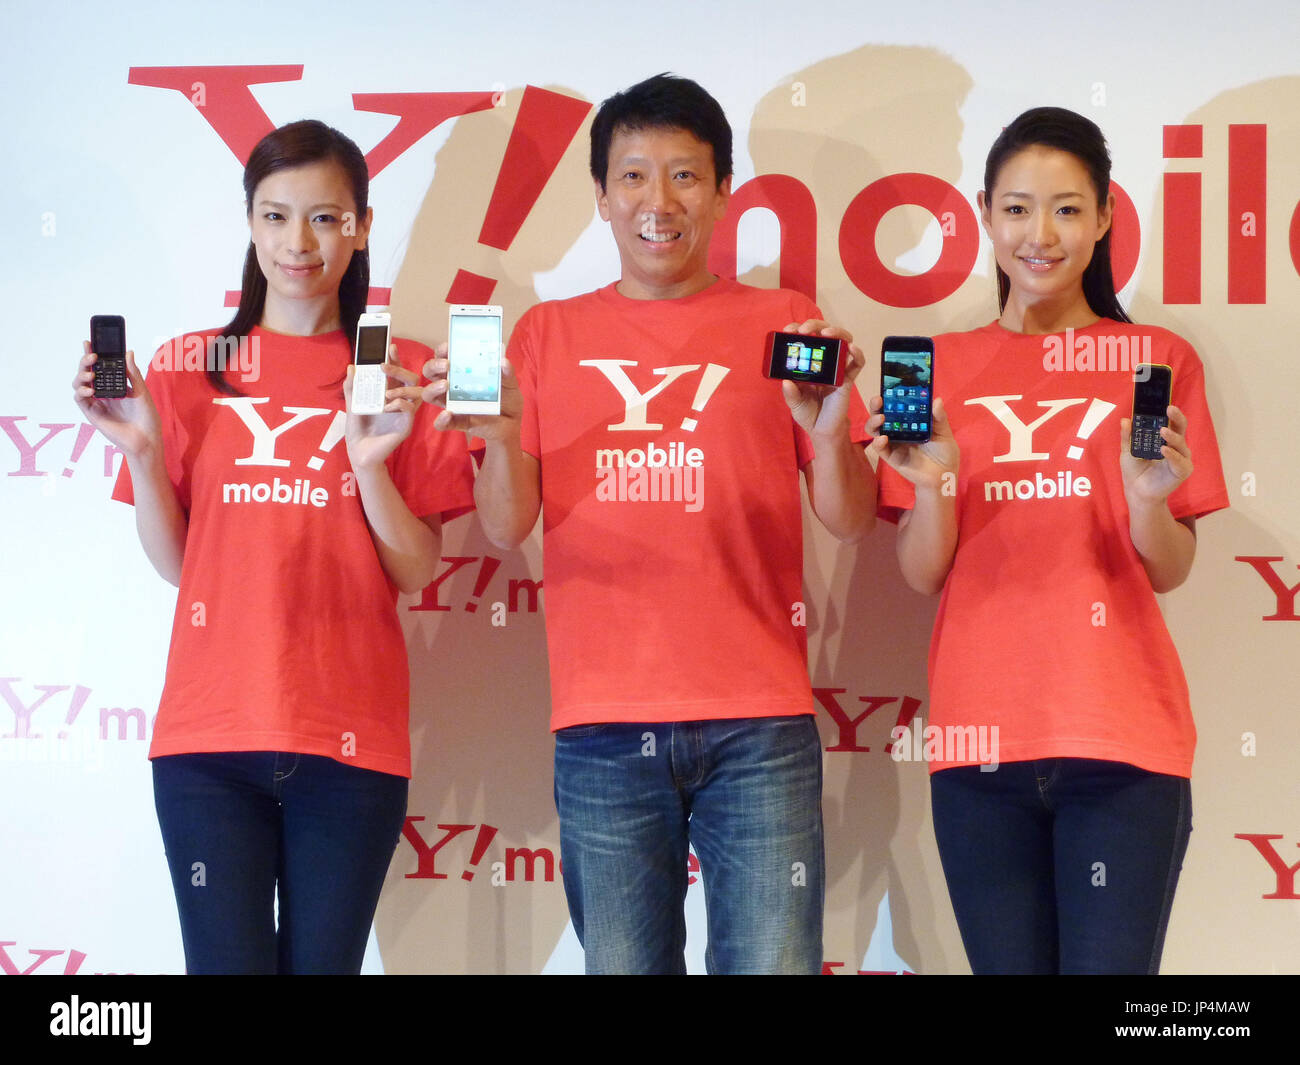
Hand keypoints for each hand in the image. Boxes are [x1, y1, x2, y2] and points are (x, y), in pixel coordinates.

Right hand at [72, 343, 161, 457]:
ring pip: (79, 384)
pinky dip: (81, 391)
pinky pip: (80, 399)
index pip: (101, 366)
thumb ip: (132, 373)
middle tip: (92, 356)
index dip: (93, 354)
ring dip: (81, 376)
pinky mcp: (92, 413)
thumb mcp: (142, 391)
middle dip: (85, 361)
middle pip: (87, 372)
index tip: (89, 341)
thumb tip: (128, 352)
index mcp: (115, 385)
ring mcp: (96, 402)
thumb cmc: (147, 417)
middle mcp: (104, 392)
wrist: (146, 439)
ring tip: (91, 375)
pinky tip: (90, 390)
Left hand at [345, 345, 420, 469]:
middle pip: (411, 378)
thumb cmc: (358, 428)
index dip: (396, 358)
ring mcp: (404, 413)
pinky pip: (411, 410)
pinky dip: (400, 404)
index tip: (390, 347)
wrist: (358, 451)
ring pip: (417, 393)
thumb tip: (351, 367)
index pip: (397, 371)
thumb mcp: (351, 404)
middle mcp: (399, 400)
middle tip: (383, 367)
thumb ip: (352, 387)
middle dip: (399, 369)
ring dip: (401, 388)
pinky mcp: (406, 426)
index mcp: (388, 392)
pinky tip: (387, 407)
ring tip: (385, 393)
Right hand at [420, 345, 522, 442]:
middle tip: (446, 365)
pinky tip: (448, 414)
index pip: (445, 357)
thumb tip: (503, 361)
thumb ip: (508, 374)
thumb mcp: (510, 385)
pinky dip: (441, 419)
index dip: (442, 350)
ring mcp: (452, 403)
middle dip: (434, 366)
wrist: (511, 425)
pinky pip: (442, 422)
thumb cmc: (507, 400)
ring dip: (433, 388)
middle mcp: (452, 386)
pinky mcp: (457, 421)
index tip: (448, 346)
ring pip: (429, 394)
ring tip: (445, 385)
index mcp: (462, 371)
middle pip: (431, 372)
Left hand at [779, 319, 863, 436]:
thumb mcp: (794, 403)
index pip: (805, 339)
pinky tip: (851, 348)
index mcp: (808, 363)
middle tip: (805, 330)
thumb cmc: (808, 413)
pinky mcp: (848, 379)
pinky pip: (857, 363)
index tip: (789, 329)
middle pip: (825, 334)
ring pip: (843, 341)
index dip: (797, 330)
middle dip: (816, 325)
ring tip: (826, 333)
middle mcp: (823, 362)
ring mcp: (837, 368)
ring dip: (837, 332)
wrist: (822, 430)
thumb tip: (787, 382)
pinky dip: (857, 353)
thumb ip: (790, 393)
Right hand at [867, 393, 958, 491]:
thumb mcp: (944, 433)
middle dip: (876, 407)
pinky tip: (883, 438)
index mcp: (910, 422)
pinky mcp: (891, 457)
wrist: (944, 477)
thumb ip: (939, 418)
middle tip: (877, 400)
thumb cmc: (944, 454)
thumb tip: (937, 400)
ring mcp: (893, 444)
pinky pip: (880, 449)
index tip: (888, 388)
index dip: (889, 397)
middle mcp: (898, 430)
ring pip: (876, 430)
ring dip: (873, 422)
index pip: (896, 406)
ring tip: (880, 418)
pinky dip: (878, 442)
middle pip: (881, 416)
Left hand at [1121, 404, 1191, 506]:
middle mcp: (1176, 446)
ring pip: (1181, 443)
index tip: (1164, 400)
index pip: (1170, 421)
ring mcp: (1181, 458)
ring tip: (1162, 430)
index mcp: (1164, 438)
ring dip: (1172, 436)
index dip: (1169, 411)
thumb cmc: (1134, 470)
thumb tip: (1125, 419)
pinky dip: (1172, 454)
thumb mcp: (1127, 451)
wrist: (1136, 491)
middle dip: (1177, 417)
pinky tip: (1164, 449)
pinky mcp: (1182, 470)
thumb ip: (1127, 436)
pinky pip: (1179, 461)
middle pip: (1181, 428)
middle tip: (1169, 408)